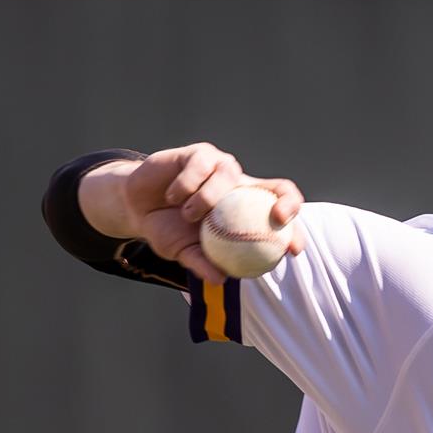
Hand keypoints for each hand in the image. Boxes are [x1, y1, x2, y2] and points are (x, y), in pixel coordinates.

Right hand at [115, 143, 306, 284]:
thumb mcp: (184, 252)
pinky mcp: (200, 154)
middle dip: (287, 203)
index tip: (293, 249)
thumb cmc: (167, 230)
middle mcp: (240, 187)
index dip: (295, 231)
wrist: (137, 208)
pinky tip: (172, 196)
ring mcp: (222, 168)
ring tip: (187, 214)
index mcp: (245, 210)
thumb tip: (221, 278)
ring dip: (207, 200)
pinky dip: (185, 186)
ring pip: (229, 178)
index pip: (281, 215)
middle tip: (277, 219)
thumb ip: (202, 263)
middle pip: (280, 189)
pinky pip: (200, 167)